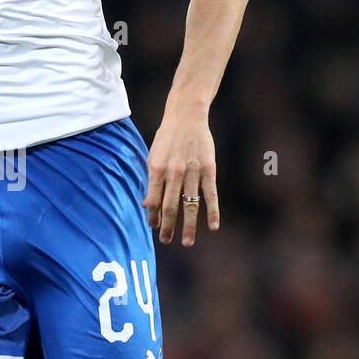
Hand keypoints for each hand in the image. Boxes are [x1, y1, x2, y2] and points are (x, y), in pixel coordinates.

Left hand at [142, 106, 219, 246]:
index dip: (153, 217)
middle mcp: (173, 172)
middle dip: (167, 227)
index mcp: (156, 170)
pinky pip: (210, 195)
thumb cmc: (167, 138)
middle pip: (170, 207)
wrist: (186, 116)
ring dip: (188, 226)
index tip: (154, 228)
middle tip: (166, 241)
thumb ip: (151, 181)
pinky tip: (213, 226)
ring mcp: (192, 172)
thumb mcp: (152, 157)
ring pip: (190, 205)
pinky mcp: (209, 169)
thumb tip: (146, 204)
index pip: (153, 201)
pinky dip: (212, 211)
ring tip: (187, 242)